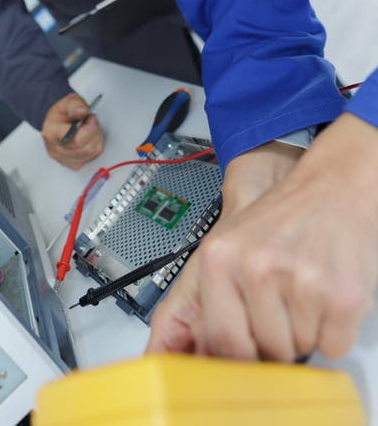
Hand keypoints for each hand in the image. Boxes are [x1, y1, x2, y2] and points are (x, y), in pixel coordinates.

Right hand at [42, 91, 104, 169]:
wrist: (56, 120)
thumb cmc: (62, 112)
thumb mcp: (69, 101)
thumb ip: (76, 105)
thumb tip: (82, 112)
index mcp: (51, 132)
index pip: (77, 140)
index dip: (89, 128)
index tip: (90, 118)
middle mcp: (54, 149)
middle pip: (86, 148)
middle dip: (94, 133)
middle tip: (91, 122)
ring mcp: (62, 159)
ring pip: (90, 154)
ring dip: (96, 140)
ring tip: (90, 130)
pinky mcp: (70, 164)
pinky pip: (90, 159)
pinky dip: (93, 149)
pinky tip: (88, 140)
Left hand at [147, 114, 377, 361]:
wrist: (334, 187)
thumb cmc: (283, 218)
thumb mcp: (230, 245)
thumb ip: (211, 298)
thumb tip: (200, 352)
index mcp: (220, 258)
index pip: (221, 340)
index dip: (240, 353)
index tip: (249, 352)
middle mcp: (256, 267)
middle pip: (265, 350)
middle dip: (278, 337)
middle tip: (285, 301)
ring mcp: (299, 281)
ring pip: (301, 349)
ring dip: (307, 330)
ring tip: (306, 288)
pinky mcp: (341, 295)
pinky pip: (333, 346)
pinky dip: (335, 330)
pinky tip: (328, 293)